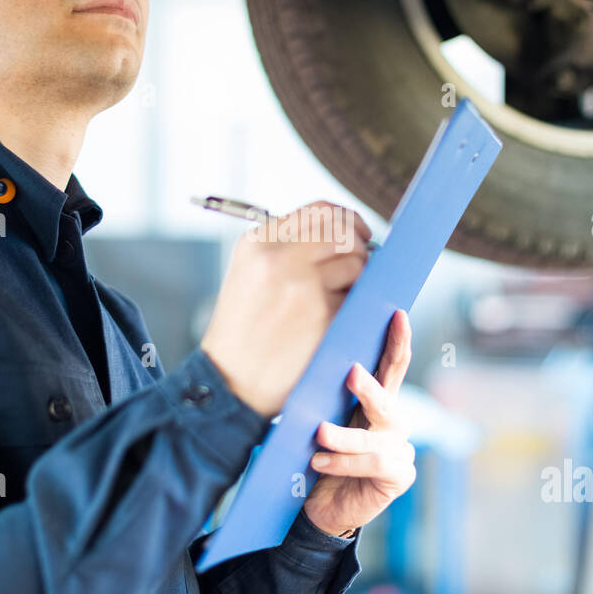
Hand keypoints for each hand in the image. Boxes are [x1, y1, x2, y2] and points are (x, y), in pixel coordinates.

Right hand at [199, 201, 372, 416]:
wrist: (230, 382)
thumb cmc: (246, 331)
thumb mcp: (250, 274)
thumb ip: (288, 247)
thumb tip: (347, 233)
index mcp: (258, 242)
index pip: (320, 211)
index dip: (348, 220)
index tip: (361, 234)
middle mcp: (278, 256)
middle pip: (343, 231)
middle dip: (361, 247)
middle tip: (362, 267)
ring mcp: (302, 285)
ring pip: (357, 260)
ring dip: (360, 279)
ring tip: (341, 299)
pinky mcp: (322, 314)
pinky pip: (358, 297)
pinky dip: (356, 307)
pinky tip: (337, 320)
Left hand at [302, 309, 414, 535]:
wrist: (318, 507)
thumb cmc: (318, 457)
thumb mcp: (320, 423)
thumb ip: (325, 400)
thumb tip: (310, 369)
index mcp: (376, 403)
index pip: (391, 366)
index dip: (397, 340)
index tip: (397, 314)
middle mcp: (393, 423)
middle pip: (388, 399)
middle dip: (370, 387)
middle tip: (351, 373)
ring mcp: (400, 450)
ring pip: (375, 437)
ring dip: (344, 437)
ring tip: (318, 435)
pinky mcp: (399, 476)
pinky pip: (375, 464)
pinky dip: (344, 462)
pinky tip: (319, 463)